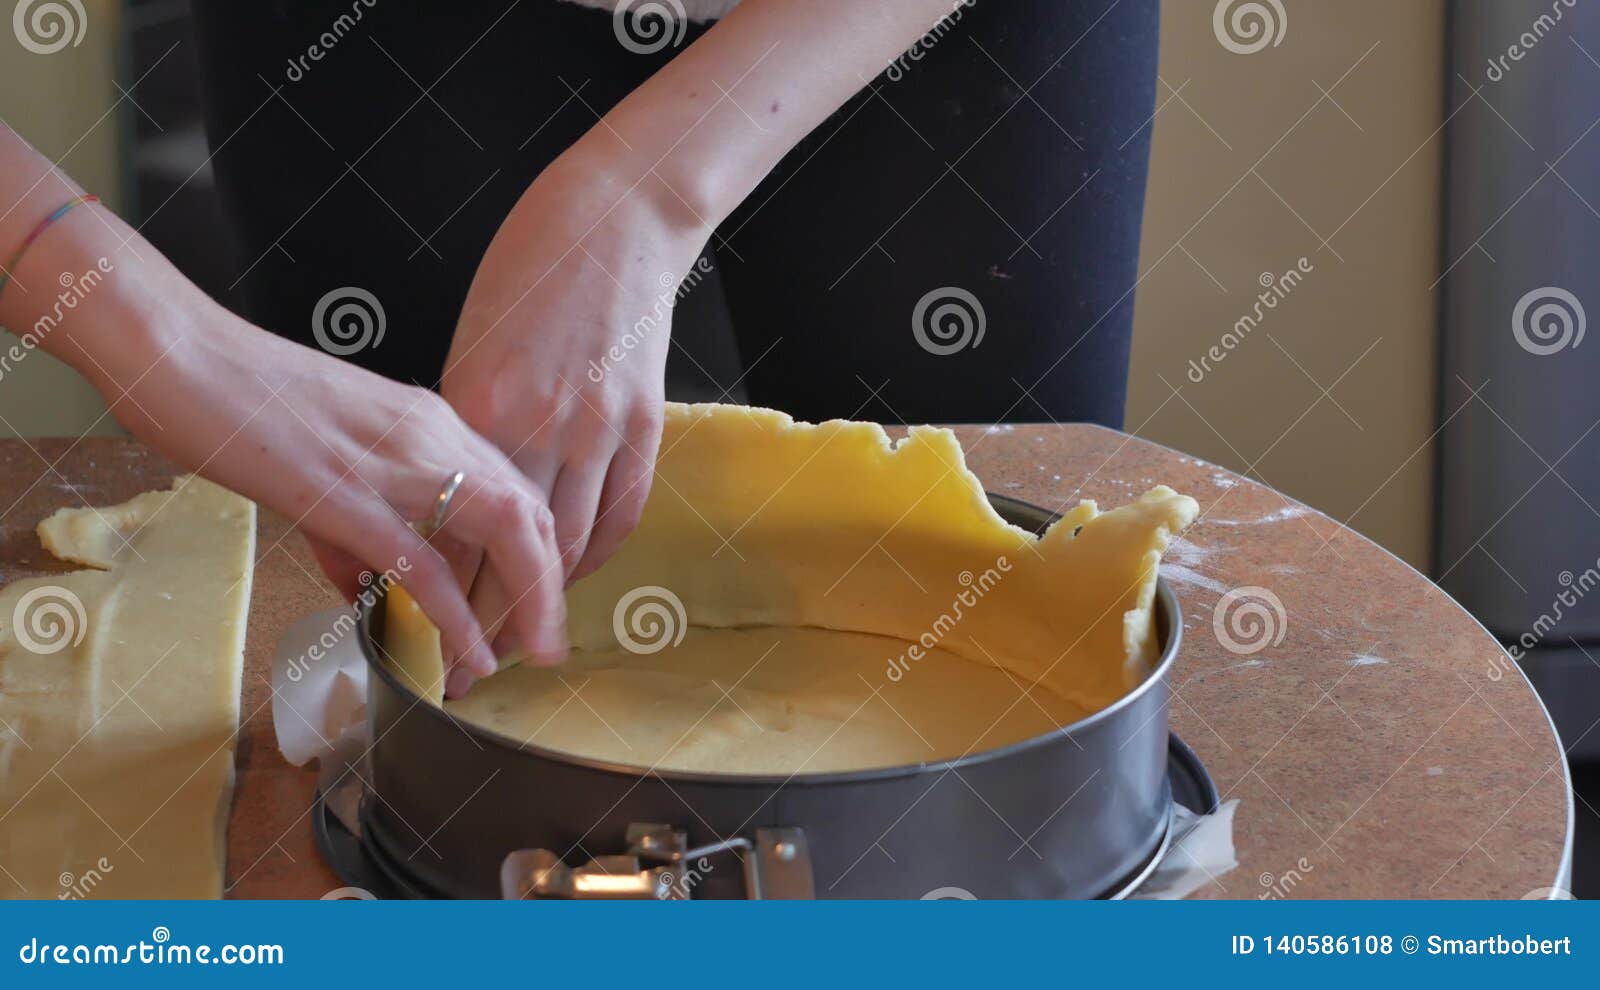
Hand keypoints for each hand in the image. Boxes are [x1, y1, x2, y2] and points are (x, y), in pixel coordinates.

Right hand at [81, 286, 567, 697]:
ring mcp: (391, 464)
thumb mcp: (328, 451)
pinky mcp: (343, 496)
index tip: (535, 599)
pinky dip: (454, 619)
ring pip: (500, 535)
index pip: (515, 486)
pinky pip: (422, 567)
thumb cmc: (240, 392)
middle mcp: (429, 434)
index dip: (538, 549)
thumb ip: (356, 519)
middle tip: (546, 642)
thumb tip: (367, 583)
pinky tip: (466, 657)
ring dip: (520, 606)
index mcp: (429, 418)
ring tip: (524, 658)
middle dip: (549, 585)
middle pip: (529, 513)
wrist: (177, 347)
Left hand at [442, 149, 707, 653]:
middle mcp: (540, 425)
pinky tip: (575, 574)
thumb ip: (457, 424)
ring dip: (544, 601)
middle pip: (510, 553)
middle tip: (472, 667)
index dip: (437, 593)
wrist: (615, 218)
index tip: (421, 633)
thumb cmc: (530, 267)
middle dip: (488, 621)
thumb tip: (438, 493)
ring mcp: (600, 426)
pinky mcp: (644, 422)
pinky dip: (597, 553)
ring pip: (570, 544)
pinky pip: (621, 512)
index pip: (453, 524)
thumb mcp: (470, 343)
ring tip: (521, 639)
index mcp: (478, 404)